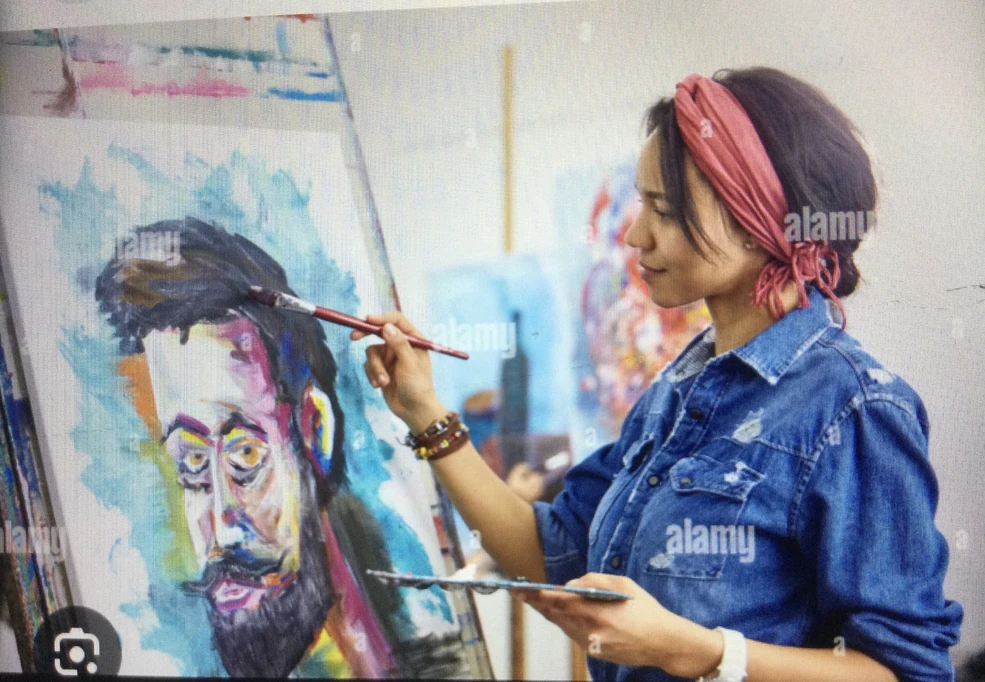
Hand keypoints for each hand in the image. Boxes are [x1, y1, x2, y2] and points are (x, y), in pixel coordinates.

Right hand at [351, 312, 446, 430]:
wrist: (414, 410)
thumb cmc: (418, 385)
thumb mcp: (409, 363)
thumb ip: (398, 344)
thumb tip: (386, 326)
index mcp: (413, 340)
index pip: (397, 321)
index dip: (382, 318)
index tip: (368, 320)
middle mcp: (400, 345)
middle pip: (379, 332)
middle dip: (366, 335)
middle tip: (353, 337)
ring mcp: (390, 357)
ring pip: (372, 352)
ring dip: (375, 368)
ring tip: (383, 382)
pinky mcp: (381, 369)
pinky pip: (369, 365)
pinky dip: (372, 375)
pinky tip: (380, 386)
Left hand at [517, 573, 722, 676]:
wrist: (664, 643)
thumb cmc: (646, 609)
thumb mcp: (624, 584)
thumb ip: (594, 581)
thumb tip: (569, 585)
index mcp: (598, 611)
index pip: (560, 601)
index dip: (538, 596)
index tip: (522, 589)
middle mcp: (592, 630)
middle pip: (556, 616)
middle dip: (538, 604)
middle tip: (520, 594)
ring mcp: (593, 644)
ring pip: (563, 626)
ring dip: (549, 613)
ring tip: (534, 601)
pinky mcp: (597, 652)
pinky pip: (575, 634)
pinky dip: (566, 623)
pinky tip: (559, 615)